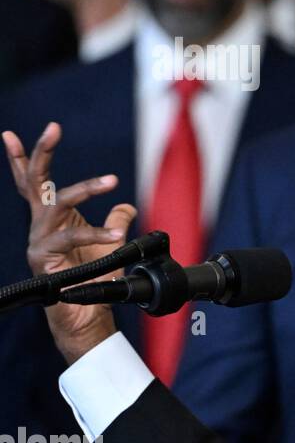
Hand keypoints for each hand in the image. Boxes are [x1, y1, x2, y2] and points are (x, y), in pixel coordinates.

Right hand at [3, 122, 135, 363]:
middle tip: (52, 128)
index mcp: (52, 218)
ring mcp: (40, 240)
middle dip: (41, 153)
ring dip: (86, 189)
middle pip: (35, 182)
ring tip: (111, 181)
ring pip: (58, 204)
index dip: (26, 158)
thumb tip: (126, 206)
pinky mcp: (45, 257)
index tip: (19, 132)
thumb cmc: (94, 278)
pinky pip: (73, 238)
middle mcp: (41, 225)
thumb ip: (114, 221)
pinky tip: (117, 235)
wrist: (86, 314)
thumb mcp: (109, 243)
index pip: (36, 182)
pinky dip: (98, 234)